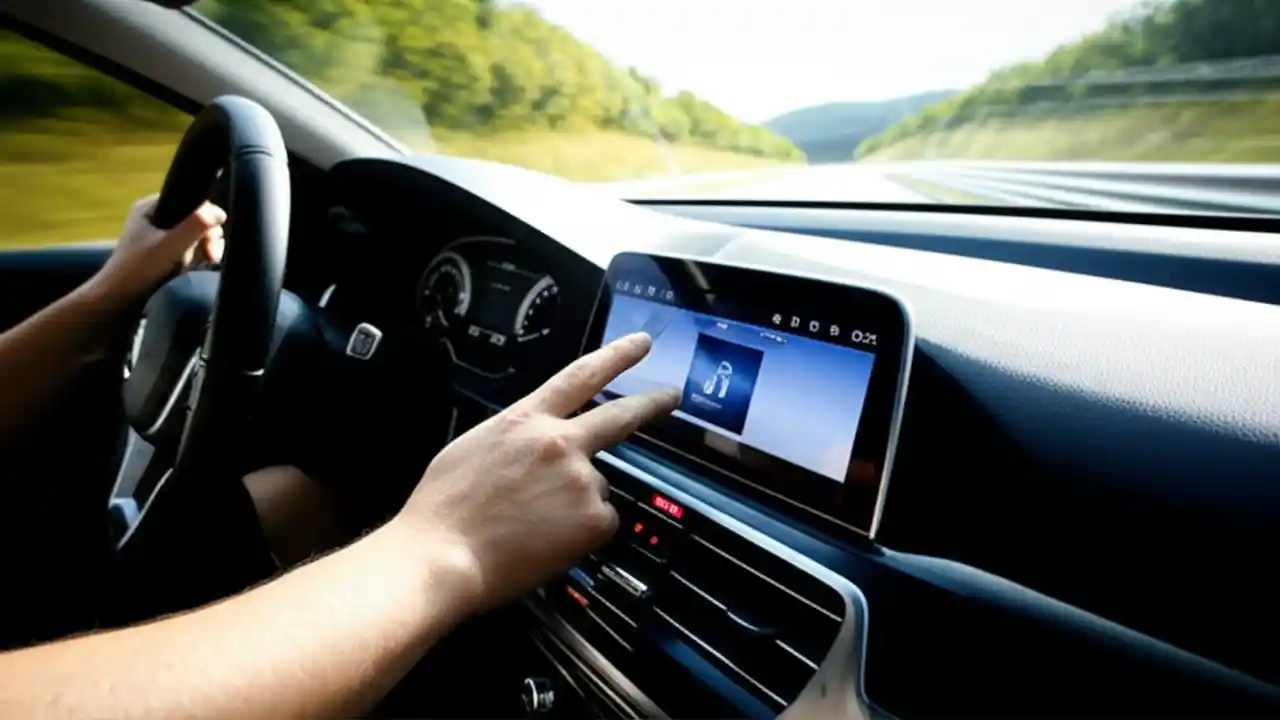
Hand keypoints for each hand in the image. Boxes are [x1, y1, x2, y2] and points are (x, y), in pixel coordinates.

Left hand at [93, 194, 226, 305]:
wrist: (118, 300)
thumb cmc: (141, 270)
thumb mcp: (171, 245)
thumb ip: (195, 226)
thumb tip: (220, 212)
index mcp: (150, 206)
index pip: (190, 201)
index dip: (206, 217)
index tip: (212, 240)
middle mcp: (155, 217)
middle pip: (195, 218)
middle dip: (207, 237)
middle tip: (211, 257)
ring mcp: (158, 235)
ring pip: (194, 234)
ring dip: (204, 248)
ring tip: (205, 262)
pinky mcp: (162, 252)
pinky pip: (188, 247)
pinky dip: (197, 256)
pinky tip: (198, 266)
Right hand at [393, 332, 679, 613]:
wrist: (442, 557)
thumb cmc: (444, 509)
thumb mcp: (475, 447)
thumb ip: (516, 439)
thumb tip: (535, 446)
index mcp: (526, 420)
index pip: (581, 376)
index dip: (616, 356)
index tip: (642, 343)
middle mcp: (561, 442)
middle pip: (621, 416)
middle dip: (652, 402)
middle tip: (671, 395)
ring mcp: (582, 480)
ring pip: (597, 486)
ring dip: (577, 502)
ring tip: (534, 525)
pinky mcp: (594, 519)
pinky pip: (600, 522)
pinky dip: (581, 534)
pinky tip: (547, 542)